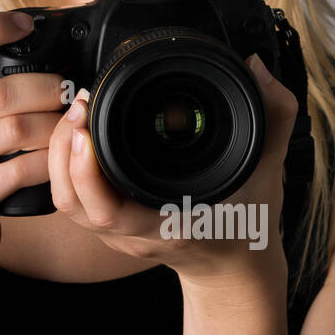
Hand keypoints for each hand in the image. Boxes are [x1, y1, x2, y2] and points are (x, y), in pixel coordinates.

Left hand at [47, 53, 297, 287]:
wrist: (237, 267)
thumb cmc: (250, 222)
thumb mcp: (269, 168)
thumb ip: (275, 116)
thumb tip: (258, 67)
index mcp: (170, 224)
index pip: (110, 211)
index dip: (86, 171)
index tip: (86, 127)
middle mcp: (135, 234)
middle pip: (74, 203)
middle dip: (64, 151)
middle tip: (80, 107)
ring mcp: (118, 235)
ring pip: (66, 203)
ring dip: (58, 157)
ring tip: (75, 115)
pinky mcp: (109, 228)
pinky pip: (73, 200)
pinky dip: (64, 167)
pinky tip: (75, 134)